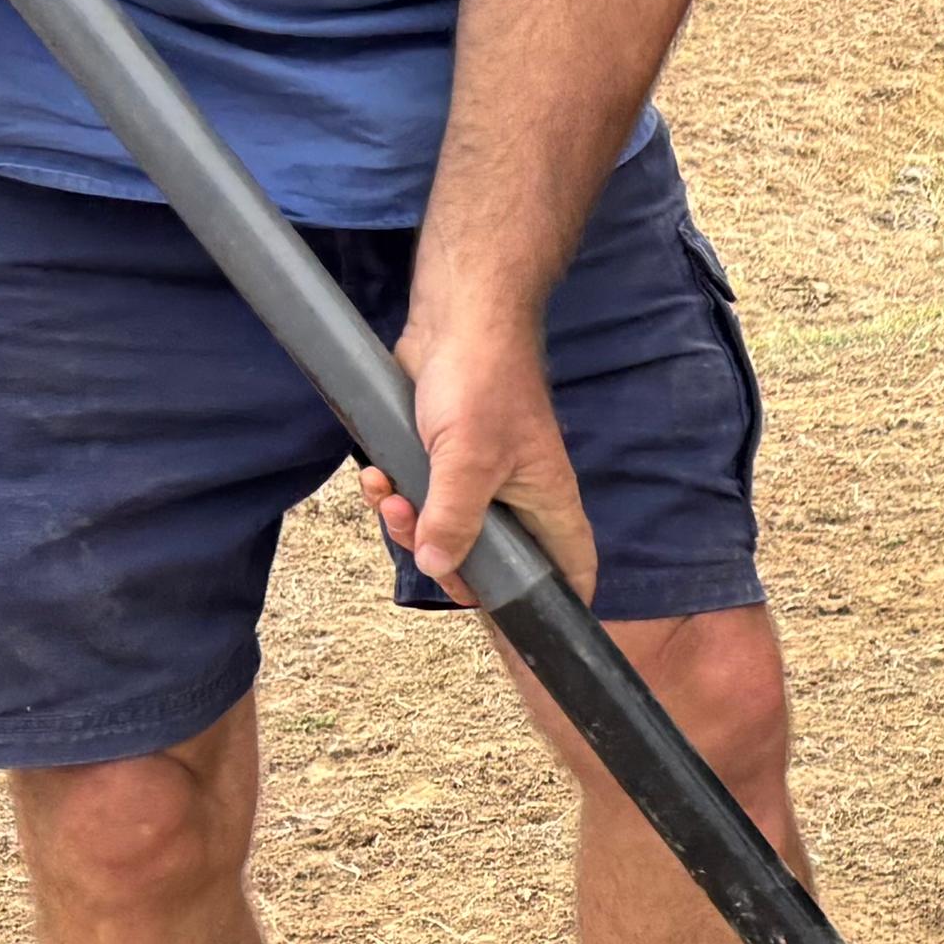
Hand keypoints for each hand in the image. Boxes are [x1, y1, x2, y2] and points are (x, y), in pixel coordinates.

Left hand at [370, 308, 597, 603]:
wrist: (455, 319)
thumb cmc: (482, 381)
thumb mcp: (468, 458)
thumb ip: (455, 518)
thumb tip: (438, 567)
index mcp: (547, 507)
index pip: (569, 575)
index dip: (551, 608)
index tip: (512, 623)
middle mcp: (519, 503)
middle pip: (489, 566)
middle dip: (441, 559)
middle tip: (414, 532)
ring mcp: (479, 484)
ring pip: (444, 534)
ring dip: (406, 523)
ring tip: (385, 493)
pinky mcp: (442, 464)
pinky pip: (418, 502)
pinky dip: (393, 495)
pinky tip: (374, 474)